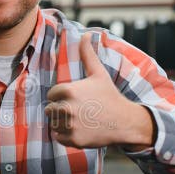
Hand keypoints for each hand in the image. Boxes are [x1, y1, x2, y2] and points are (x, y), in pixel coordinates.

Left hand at [45, 32, 154, 148]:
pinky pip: (58, 137)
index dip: (62, 96)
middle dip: (61, 109)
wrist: (124, 121)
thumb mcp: (98, 73)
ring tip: (80, 119)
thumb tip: (86, 33)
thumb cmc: (109, 96)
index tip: (76, 98)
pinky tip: (79, 129)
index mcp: (69, 90)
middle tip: (78, 110)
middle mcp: (67, 108)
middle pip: (50, 109)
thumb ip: (88, 54)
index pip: (52, 94)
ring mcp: (69, 125)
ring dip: (62, 123)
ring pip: (53, 123)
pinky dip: (65, 135)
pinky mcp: (73, 140)